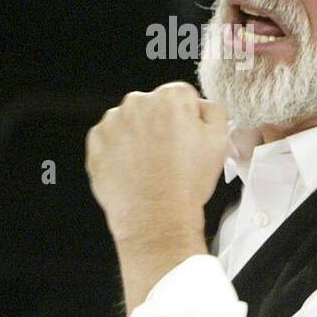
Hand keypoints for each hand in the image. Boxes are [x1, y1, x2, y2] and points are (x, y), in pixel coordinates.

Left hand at [85, 82, 228, 242]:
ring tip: (150, 167)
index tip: (185, 138)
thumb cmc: (185, 185)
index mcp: (171, 98)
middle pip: (153, 107)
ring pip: (130, 122)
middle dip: (160, 126)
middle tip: (169, 156)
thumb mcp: (220, 143)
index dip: (187, 119)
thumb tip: (203, 106)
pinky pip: (110, 139)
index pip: (181, 96)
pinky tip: (133, 171)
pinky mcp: (96, 141)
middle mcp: (139, 103)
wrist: (155, 219)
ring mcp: (113, 121)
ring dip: (138, 137)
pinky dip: (118, 152)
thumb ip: (214, 112)